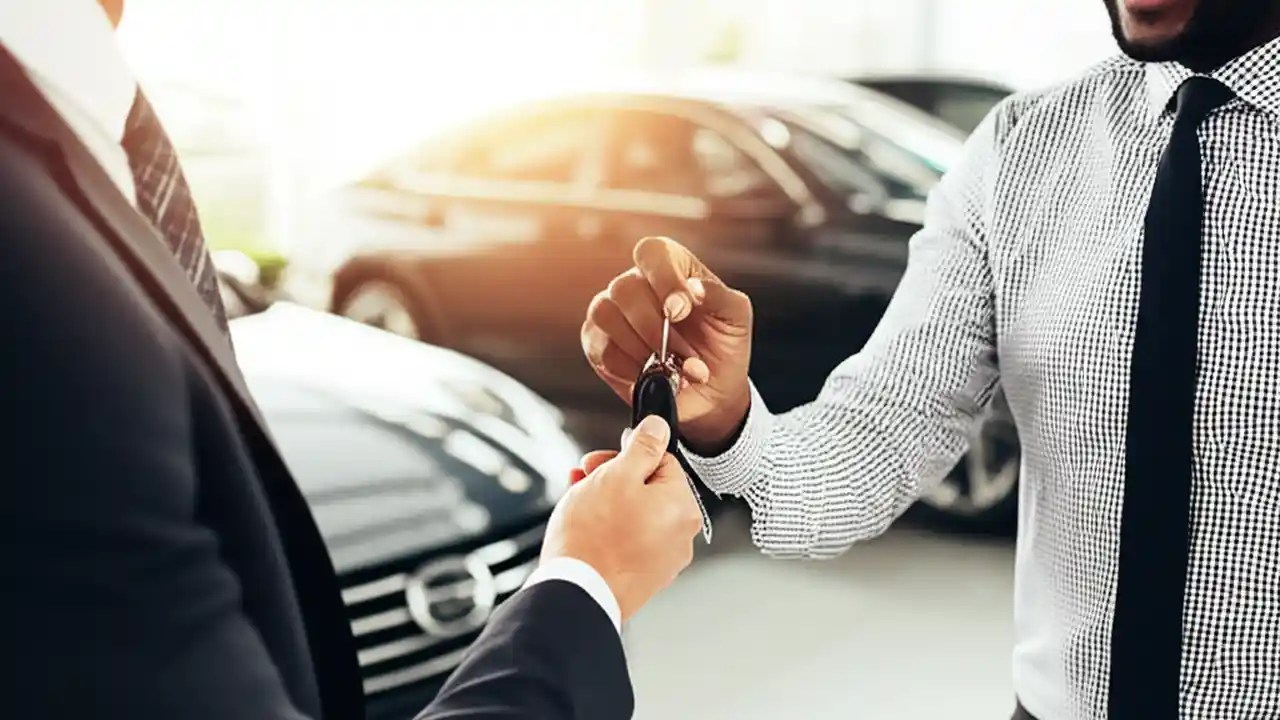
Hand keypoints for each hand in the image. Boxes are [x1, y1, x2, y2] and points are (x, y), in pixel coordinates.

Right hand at [540, 416, 702, 620]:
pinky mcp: (643, 578)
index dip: (628, 455)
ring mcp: (663, 560)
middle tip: (585, 478)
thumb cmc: (593, 538)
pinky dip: (610, 529)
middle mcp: (681, 535)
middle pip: (649, 489)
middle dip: (614, 478)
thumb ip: (643, 447)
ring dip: (607, 502)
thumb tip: (659, 427)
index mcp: (683, 506)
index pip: (663, 462)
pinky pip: (630, 541)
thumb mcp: (616, 475)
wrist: (576, 595)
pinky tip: (586, 527)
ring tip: (578, 502)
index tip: (603, 459)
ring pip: (636, 514)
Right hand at [581, 236, 753, 450]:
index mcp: (671, 268)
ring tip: (668, 366)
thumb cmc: (722, 346)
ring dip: (640, 347)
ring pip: (605, 314)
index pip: (652, 252)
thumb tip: (693, 288)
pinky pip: (601, 349)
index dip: (663, 278)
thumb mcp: (735, 317)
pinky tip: (651, 374)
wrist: (713, 392)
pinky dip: (629, 368)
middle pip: (625, 287)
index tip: (679, 310)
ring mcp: (613, 313)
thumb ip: (718, 295)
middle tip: (680, 352)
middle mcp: (637, 285)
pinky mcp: (598, 344)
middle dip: (655, 327)